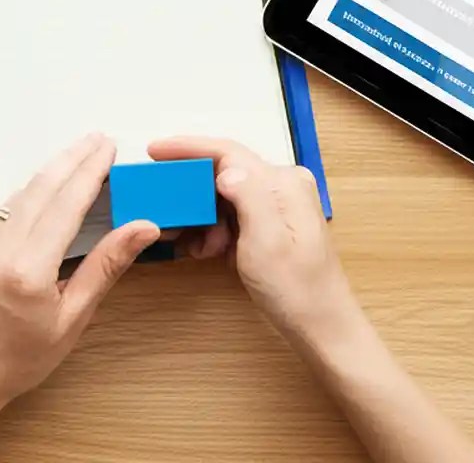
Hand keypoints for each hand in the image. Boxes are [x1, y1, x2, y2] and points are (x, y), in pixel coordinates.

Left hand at [0, 134, 159, 461]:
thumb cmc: (15, 361)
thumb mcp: (71, 319)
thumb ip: (106, 267)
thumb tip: (142, 229)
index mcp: (25, 270)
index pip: (66, 203)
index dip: (90, 171)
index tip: (108, 149)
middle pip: (41, 187)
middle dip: (72, 159)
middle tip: (99, 141)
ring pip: (20, 195)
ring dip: (51, 174)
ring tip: (80, 158)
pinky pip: (3, 210)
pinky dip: (30, 196)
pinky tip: (47, 192)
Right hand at [148, 137, 358, 342]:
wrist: (321, 325)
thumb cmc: (295, 289)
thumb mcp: (266, 242)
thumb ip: (248, 197)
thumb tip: (226, 169)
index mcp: (283, 183)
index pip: (228, 153)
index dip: (187, 148)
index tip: (153, 151)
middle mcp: (283, 185)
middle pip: (223, 173)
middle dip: (194, 195)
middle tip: (171, 220)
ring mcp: (279, 205)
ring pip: (224, 196)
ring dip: (204, 218)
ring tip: (197, 246)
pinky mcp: (273, 224)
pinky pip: (233, 215)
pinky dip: (215, 229)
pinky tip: (210, 250)